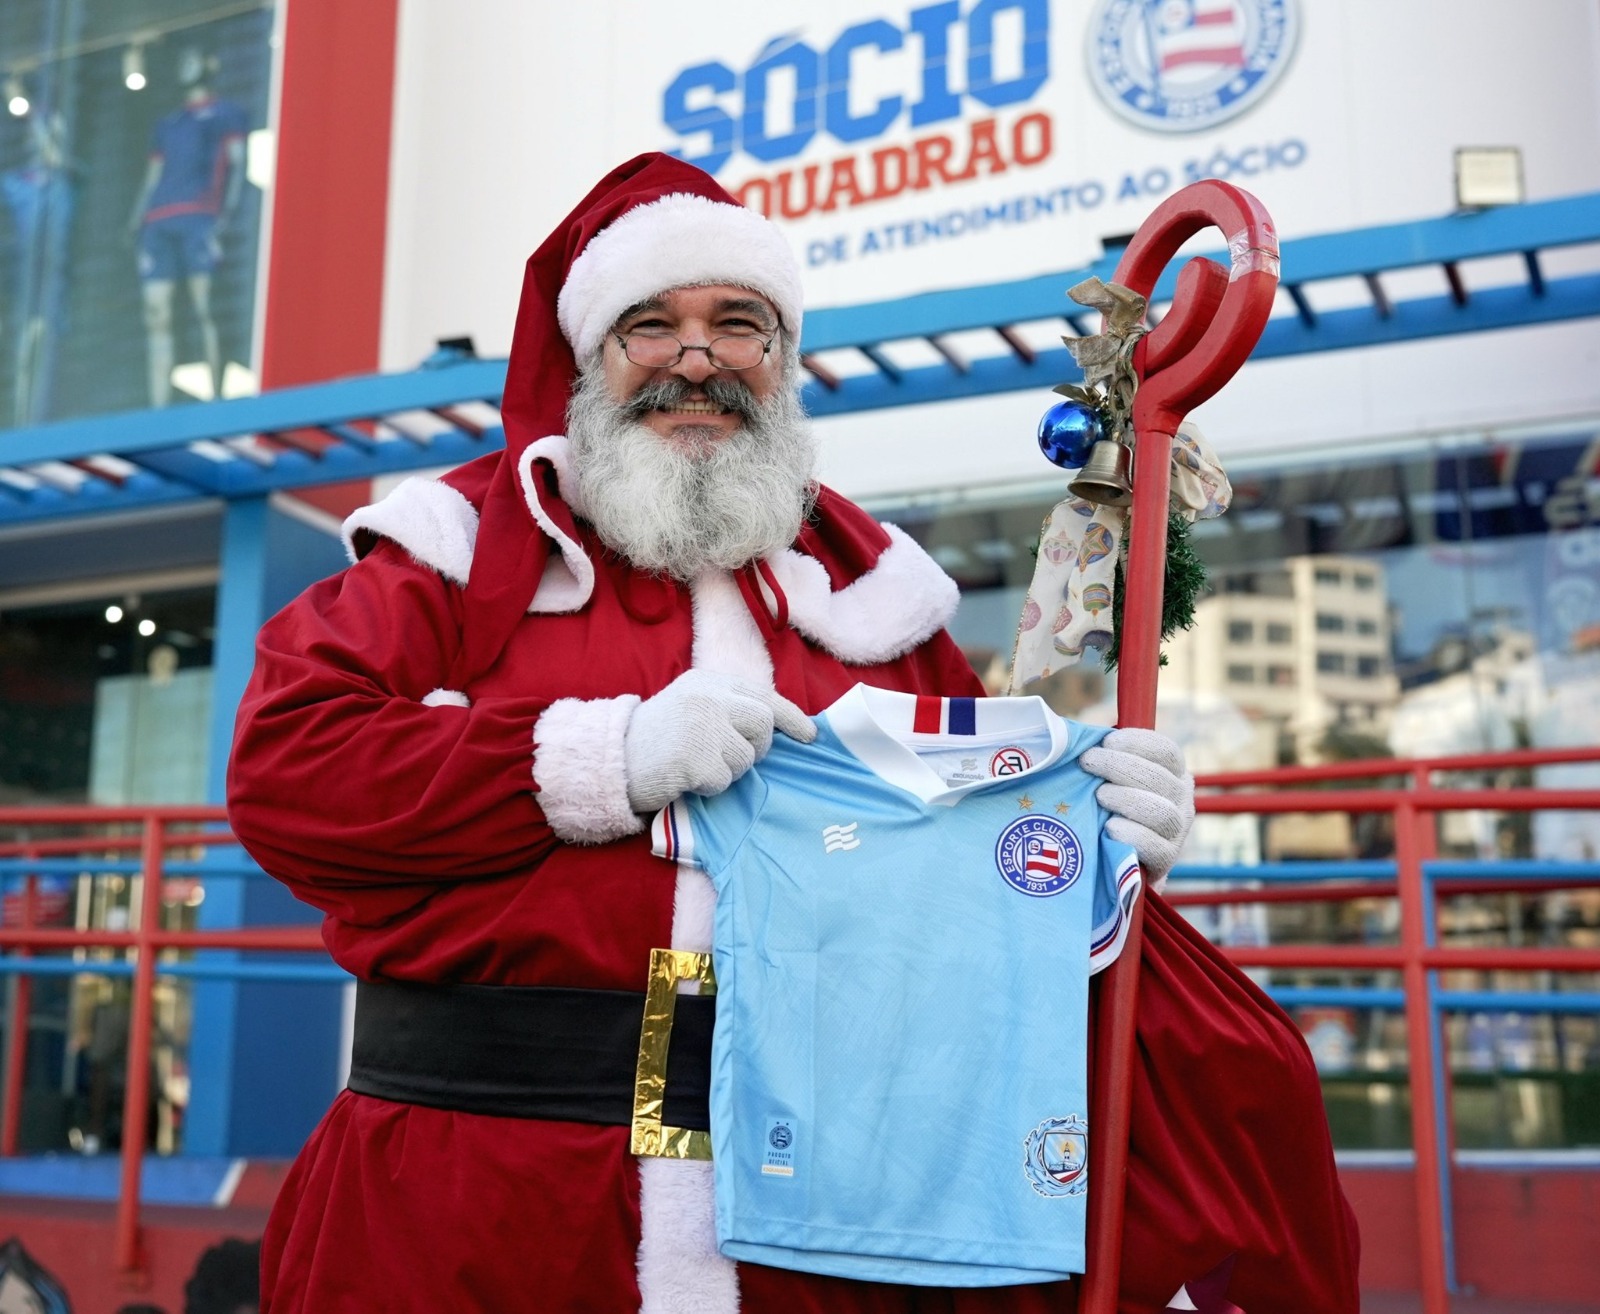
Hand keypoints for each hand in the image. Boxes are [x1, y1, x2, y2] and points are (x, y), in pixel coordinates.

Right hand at [624, 669, 814, 812]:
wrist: (613, 757)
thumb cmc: (658, 737)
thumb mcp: (692, 705)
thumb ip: (729, 707)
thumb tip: (777, 725)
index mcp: (709, 682)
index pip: (763, 696)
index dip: (791, 717)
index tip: (810, 735)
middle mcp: (708, 698)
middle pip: (763, 725)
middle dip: (757, 747)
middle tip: (734, 757)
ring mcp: (702, 726)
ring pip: (746, 757)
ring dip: (729, 770)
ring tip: (697, 764)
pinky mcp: (696, 758)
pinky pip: (725, 780)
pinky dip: (710, 786)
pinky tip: (687, 777)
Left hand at [1081, 727, 1193, 887]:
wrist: (1118, 862)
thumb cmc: (1110, 810)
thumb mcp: (1113, 780)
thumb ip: (1104, 758)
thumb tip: (1074, 736)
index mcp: (1173, 775)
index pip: (1167, 751)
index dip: (1137, 742)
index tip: (1106, 741)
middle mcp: (1182, 801)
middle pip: (1159, 778)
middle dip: (1119, 765)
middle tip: (1088, 762)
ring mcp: (1177, 832)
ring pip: (1161, 812)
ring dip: (1126, 798)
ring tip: (1099, 796)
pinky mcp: (1166, 860)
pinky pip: (1154, 845)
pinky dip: (1130, 833)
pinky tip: (1109, 827)